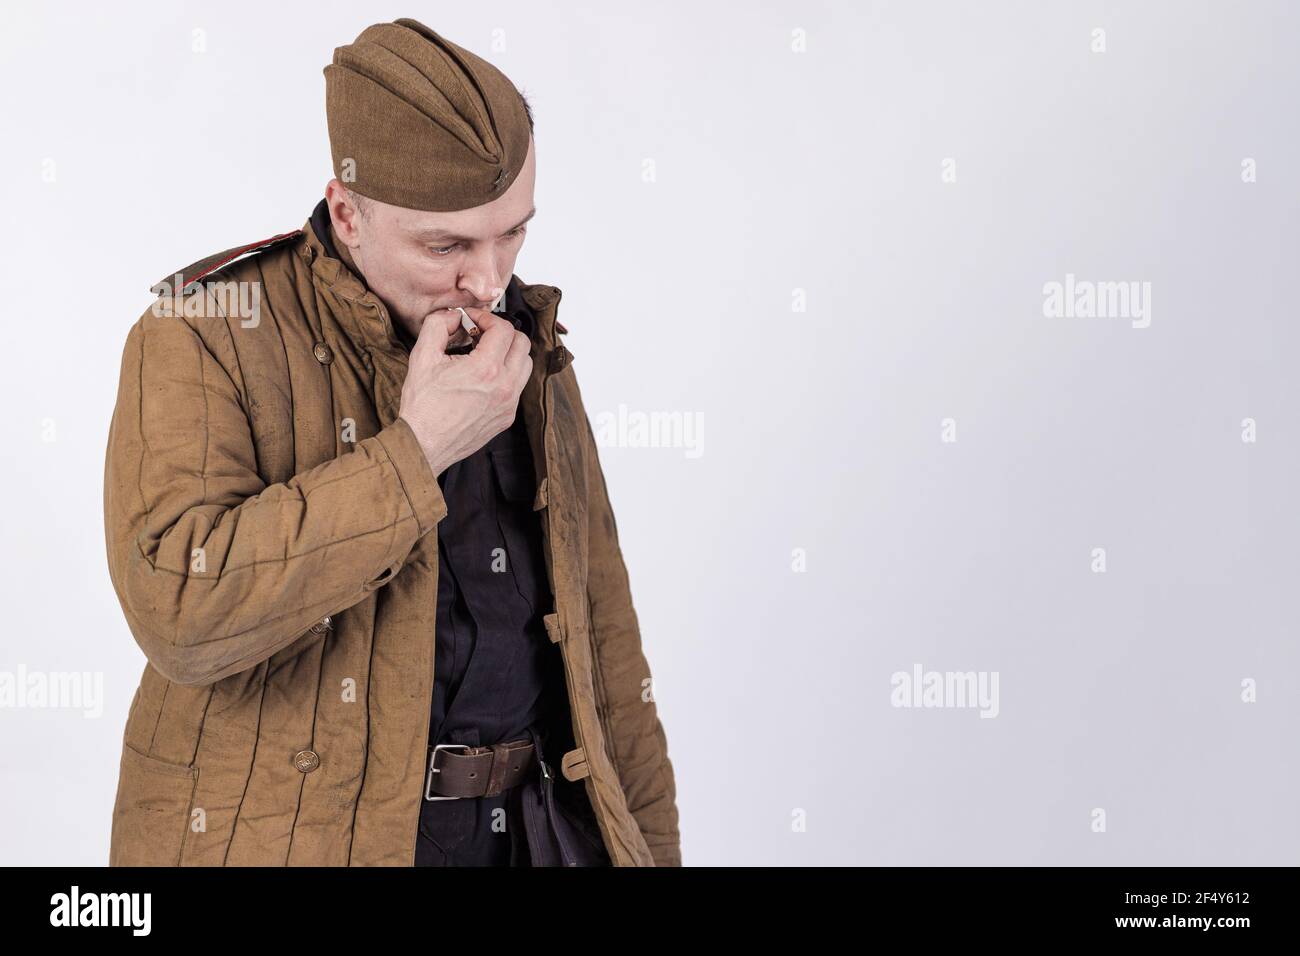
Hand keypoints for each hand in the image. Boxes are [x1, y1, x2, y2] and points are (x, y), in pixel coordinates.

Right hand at [397, 307, 532, 474]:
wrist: (424, 444)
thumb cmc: (423, 405)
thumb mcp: (422, 356)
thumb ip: (437, 325)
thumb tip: (454, 315)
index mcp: (486, 369)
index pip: (504, 329)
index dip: (487, 317)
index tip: (473, 320)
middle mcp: (504, 387)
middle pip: (522, 343)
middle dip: (502, 332)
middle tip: (481, 334)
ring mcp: (509, 404)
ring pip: (525, 365)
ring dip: (510, 353)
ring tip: (486, 353)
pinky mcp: (507, 417)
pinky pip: (518, 387)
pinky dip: (507, 374)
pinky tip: (485, 377)